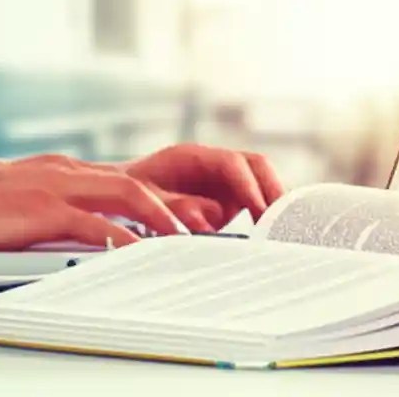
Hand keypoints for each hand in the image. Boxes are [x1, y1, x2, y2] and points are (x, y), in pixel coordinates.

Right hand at [0, 155, 185, 250]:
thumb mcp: (22, 204)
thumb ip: (54, 213)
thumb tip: (82, 237)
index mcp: (63, 172)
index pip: (126, 181)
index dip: (163, 199)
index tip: (190, 218)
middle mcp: (66, 173)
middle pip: (137, 185)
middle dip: (176, 207)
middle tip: (205, 228)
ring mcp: (56, 188)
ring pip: (126, 197)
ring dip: (161, 219)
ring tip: (185, 241)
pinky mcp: (42, 210)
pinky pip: (94, 224)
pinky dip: (121, 239)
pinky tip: (138, 254)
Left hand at [121, 144, 283, 227]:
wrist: (115, 197)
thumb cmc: (125, 194)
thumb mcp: (142, 199)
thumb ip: (175, 206)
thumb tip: (207, 219)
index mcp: (192, 157)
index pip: (232, 163)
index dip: (249, 186)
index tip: (261, 212)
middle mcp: (211, 166)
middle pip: (255, 167)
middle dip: (273, 192)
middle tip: (283, 223)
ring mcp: (219, 183)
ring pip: (258, 186)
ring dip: (271, 207)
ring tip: (280, 235)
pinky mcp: (223, 202)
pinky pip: (250, 206)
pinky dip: (261, 219)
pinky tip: (267, 241)